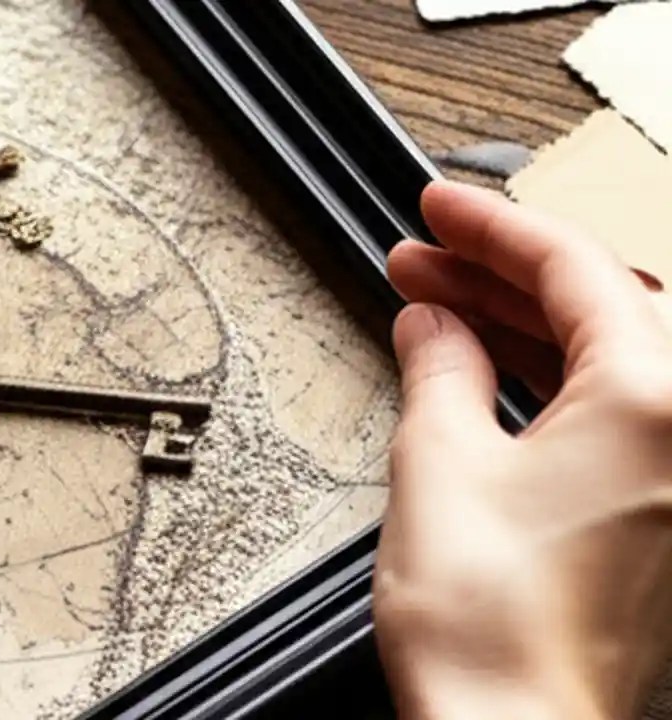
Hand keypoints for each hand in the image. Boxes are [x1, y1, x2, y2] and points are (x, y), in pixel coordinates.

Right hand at [375, 180, 671, 719]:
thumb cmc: (489, 626)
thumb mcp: (437, 461)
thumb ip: (439, 367)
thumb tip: (431, 324)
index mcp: (652, 401)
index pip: (574, 269)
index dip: (491, 228)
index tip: (439, 208)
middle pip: (599, 307)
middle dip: (500, 275)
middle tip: (424, 256)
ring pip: (603, 360)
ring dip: (517, 326)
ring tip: (434, 307)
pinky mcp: (655, 518)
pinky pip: (606, 415)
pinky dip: (541, 384)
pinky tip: (476, 372)